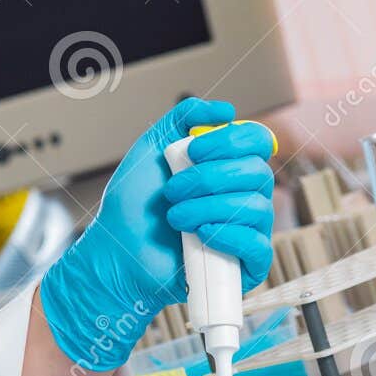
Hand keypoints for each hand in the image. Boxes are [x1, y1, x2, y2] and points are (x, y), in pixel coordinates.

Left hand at [38, 99, 275, 369]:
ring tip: (174, 217)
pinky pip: (259, 246)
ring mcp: (247, 231)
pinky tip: (201, 235)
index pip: (258, 141)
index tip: (192, 150)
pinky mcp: (244, 266)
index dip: (231, 140)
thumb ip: (182, 118)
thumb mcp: (151, 149)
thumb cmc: (133, 206)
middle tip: (172, 191)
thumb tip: (226, 109)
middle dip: (209, 178)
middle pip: (258, 173)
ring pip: (256, 207)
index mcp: (229, 167)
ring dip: (208, 208)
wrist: (116, 252)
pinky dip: (230, 235)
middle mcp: (244, 196)